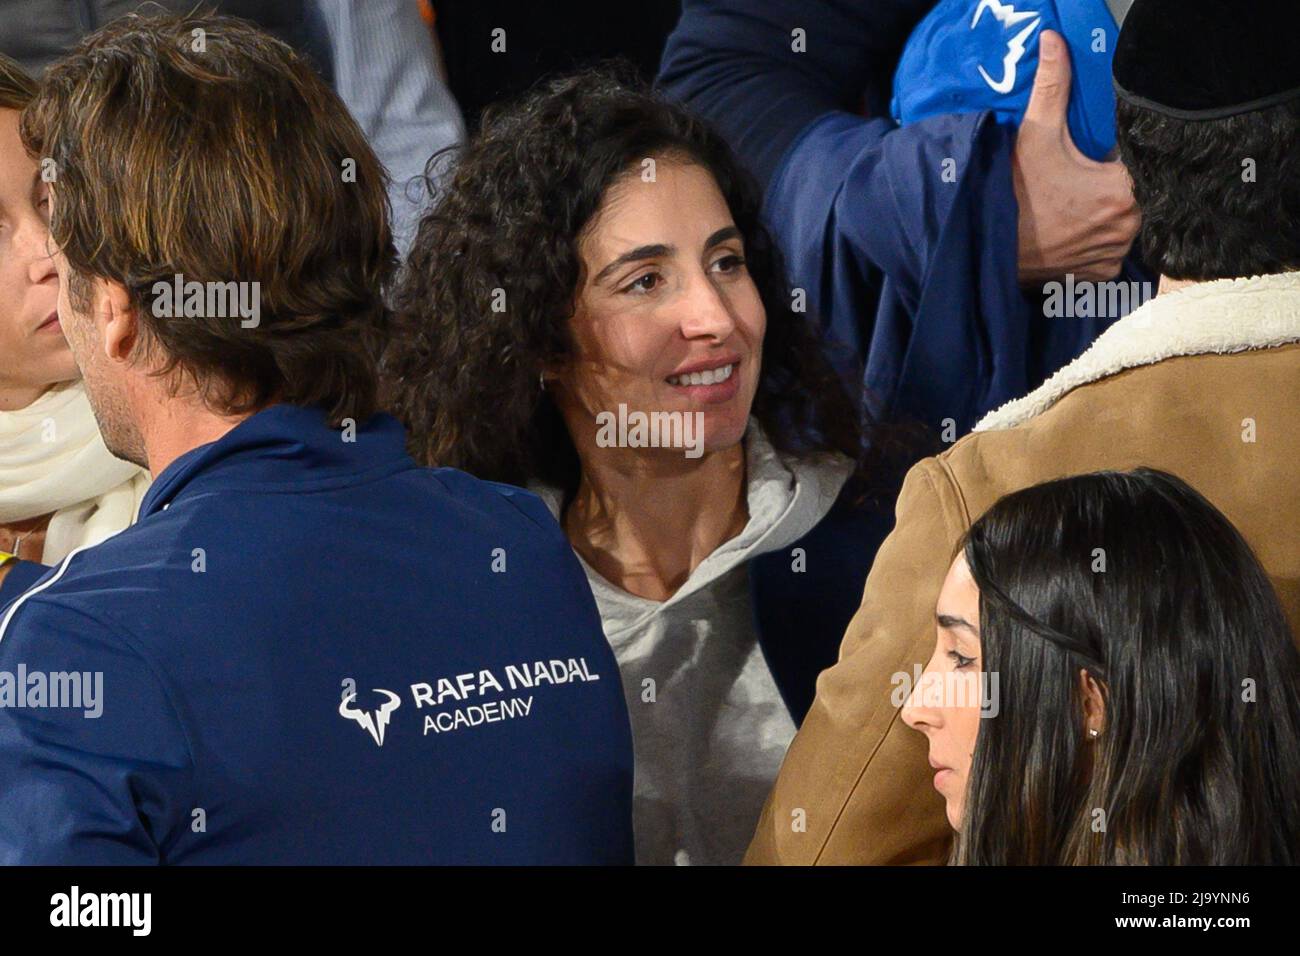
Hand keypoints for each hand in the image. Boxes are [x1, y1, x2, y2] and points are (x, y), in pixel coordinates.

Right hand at [1013, 30, 1139, 284]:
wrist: (987, 249)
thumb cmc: (1014, 195)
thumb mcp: (1034, 137)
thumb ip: (1053, 88)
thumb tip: (1054, 43)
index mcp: (1123, 190)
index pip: (1144, 162)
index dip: (1128, 155)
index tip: (1108, 156)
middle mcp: (1128, 227)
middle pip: (1141, 194)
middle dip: (1121, 184)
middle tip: (1090, 179)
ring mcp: (1116, 254)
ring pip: (1129, 224)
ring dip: (1114, 214)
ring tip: (1083, 206)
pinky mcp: (1102, 275)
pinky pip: (1114, 252)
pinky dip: (1101, 241)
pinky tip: (1079, 231)